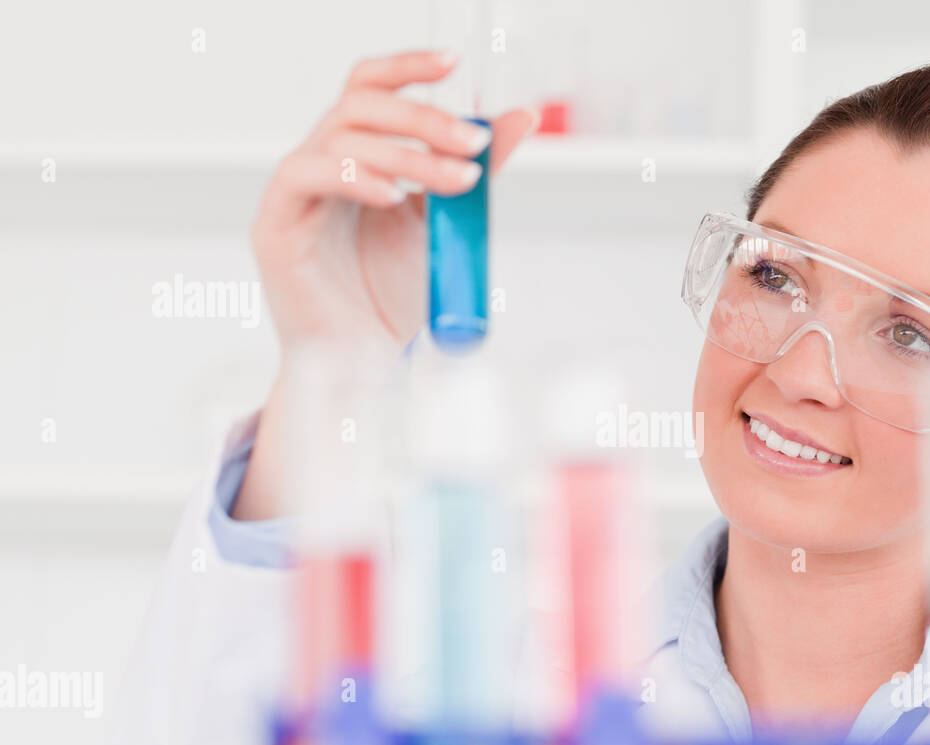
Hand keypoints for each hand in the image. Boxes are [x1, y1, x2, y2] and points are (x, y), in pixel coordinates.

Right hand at [250, 48, 535, 352]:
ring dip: (408, 153)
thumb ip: (472, 168)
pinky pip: (306, 175)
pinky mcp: (274, 224)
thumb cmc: (394, 296)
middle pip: (361, 104)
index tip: (454, 64)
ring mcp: (294, 191)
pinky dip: (355, 178)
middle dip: (424, 118)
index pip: (371, 88)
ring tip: (456, 181)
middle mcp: (320, 163)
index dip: (407, 67)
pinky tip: (394, 197)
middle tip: (474, 143)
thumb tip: (521, 117)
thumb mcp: (445, 222)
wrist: (364, 362)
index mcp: (355, 155)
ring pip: (343, 137)